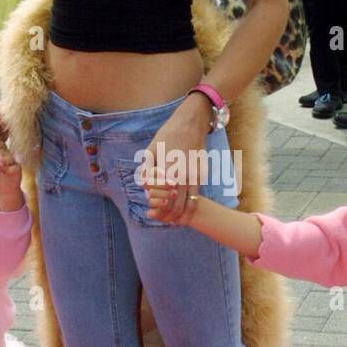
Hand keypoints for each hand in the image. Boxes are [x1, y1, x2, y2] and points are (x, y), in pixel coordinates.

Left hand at [141, 97, 210, 222]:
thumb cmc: (167, 135)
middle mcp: (182, 175)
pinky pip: (197, 197)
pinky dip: (190, 208)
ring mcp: (194, 176)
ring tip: (174, 222)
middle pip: (176, 206)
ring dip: (181, 216)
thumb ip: (146, 170)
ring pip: (190, 205)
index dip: (157, 209)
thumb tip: (145, 187)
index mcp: (168, 170)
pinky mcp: (201, 175)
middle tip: (159, 218)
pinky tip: (183, 212)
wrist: (190, 124)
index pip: (162, 199)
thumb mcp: (150, 150)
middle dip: (167, 216)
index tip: (151, 212)